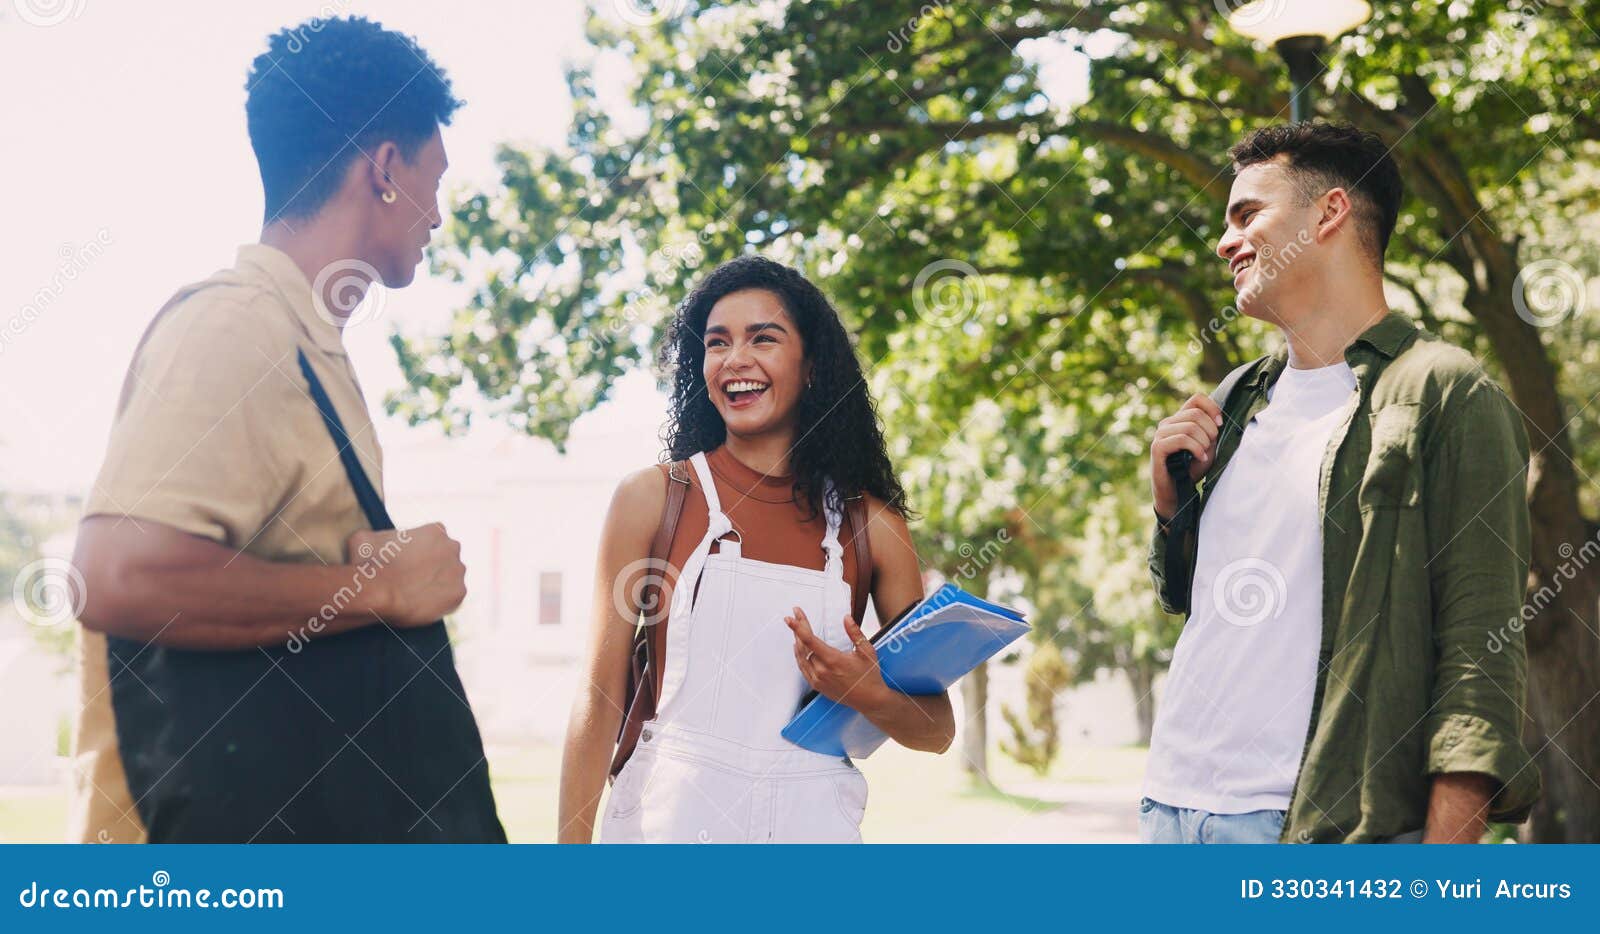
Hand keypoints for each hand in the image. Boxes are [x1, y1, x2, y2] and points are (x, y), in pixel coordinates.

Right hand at [347, 523, 465, 626]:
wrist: (379, 591)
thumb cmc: (371, 563)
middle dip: (434, 566)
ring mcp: (458, 571)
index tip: (409, 562)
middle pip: (446, 556)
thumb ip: (378, 535)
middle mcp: (452, 547)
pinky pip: (452, 597)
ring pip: (451, 577)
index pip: (434, 539)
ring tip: (418, 593)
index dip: (421, 551)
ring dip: (439, 583)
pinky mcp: (459, 593)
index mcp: (436, 530)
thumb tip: (373, 539)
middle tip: (414, 578)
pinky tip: (424, 604)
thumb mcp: (365, 538)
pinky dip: (441, 601)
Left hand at [786, 607, 889, 710]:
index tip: (790, 618)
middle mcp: (822, 670)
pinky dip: (799, 656)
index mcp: (833, 660)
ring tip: (796, 629)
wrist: (870, 700)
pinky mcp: (817, 686)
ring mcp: (818, 680)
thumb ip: (855, 633)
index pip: (809, 640)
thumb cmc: (869, 676)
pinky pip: (803, 668)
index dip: (798, 627)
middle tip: (796, 616)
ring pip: (801, 657)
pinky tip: (798, 648)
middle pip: (803, 646)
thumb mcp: (867, 652)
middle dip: (798, 629)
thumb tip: (846, 618)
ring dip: (797, 641)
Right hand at [1150, 393, 1223, 520]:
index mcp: (1180, 419)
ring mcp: (1160, 434)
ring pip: (1190, 426)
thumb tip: (1218, 419)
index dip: (1212, 408)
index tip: (1220, 425)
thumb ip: (1211, 432)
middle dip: (1210, 431)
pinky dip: (1196, 448)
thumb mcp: (1208, 447)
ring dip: (1203, 442)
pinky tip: (1200, 458)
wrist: (1178, 492)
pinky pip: (1182, 439)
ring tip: (1203, 455)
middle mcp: (1168, 423)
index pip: (1197, 399)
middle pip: (1196, 413)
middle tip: (1210, 446)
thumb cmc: (1192, 469)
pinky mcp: (1158, 447)